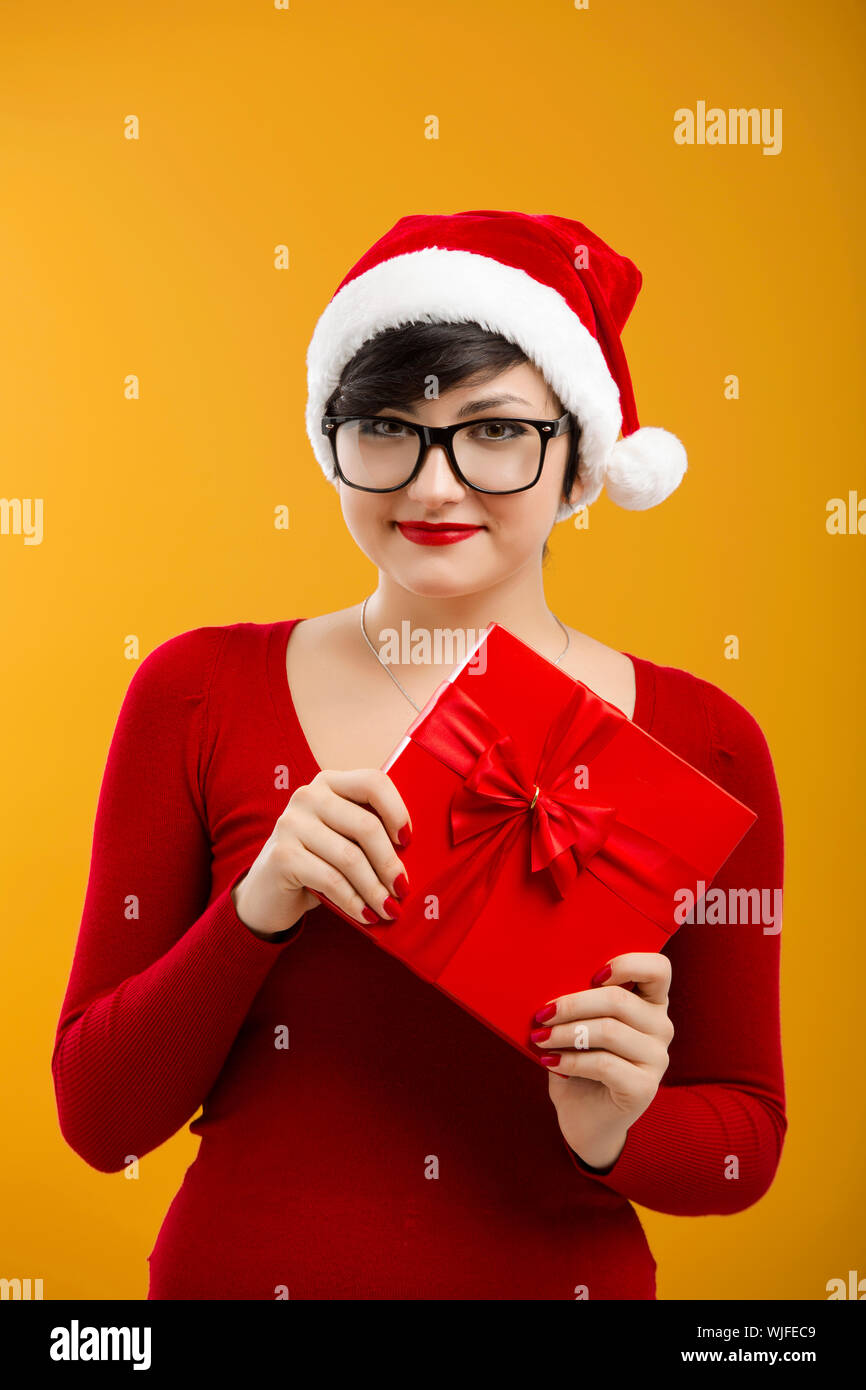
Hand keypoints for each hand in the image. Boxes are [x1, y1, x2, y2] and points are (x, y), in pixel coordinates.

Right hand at [231, 768, 411, 939]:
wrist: (267, 893)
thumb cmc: (317, 863)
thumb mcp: (343, 839)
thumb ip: (368, 833)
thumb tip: (415, 856)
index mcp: (329, 783)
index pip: (373, 782)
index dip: (397, 811)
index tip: (408, 841)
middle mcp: (308, 796)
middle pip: (366, 826)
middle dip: (390, 863)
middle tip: (402, 890)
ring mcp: (292, 824)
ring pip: (350, 857)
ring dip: (375, 889)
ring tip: (389, 909)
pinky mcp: (282, 855)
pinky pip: (331, 880)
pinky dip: (353, 901)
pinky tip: (365, 915)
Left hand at [530, 952, 673, 1169]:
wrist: (584, 1119)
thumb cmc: (579, 1062)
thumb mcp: (580, 1025)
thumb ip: (578, 1002)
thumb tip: (548, 981)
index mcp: (650, 1002)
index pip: (658, 968)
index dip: (627, 963)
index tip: (592, 975)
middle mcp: (661, 1027)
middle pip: (619, 1000)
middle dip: (572, 1004)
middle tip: (541, 1014)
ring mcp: (657, 1059)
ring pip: (609, 1030)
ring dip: (566, 1033)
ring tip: (540, 1038)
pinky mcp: (644, 1088)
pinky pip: (604, 1064)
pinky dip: (571, 1060)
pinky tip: (550, 1062)